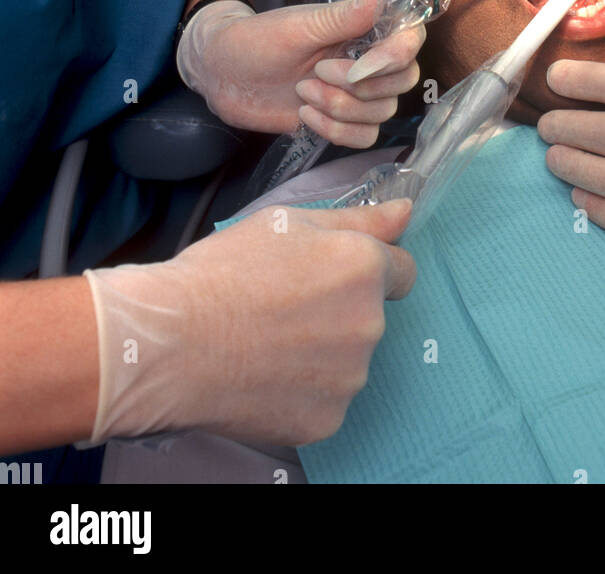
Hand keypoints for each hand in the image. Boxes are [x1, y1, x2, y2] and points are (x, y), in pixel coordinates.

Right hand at [85, 198, 415, 445]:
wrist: (171, 343)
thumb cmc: (222, 273)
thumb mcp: (287, 222)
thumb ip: (357, 219)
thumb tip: (405, 211)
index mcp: (364, 268)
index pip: (402, 270)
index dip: (367, 268)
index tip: (333, 275)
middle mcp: (369, 324)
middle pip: (370, 315)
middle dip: (340, 310)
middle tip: (283, 304)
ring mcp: (350, 378)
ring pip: (348, 359)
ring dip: (323, 351)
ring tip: (266, 340)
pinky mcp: (326, 419)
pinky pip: (326, 399)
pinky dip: (302, 390)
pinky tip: (263, 373)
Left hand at [177, 0, 424, 139]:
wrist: (222, 75)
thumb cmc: (256, 40)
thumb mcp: (299, 26)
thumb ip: (344, 16)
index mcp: (361, 29)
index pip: (410, 41)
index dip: (394, 57)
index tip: (358, 66)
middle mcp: (367, 60)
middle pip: (403, 81)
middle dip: (359, 87)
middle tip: (315, 74)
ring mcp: (355, 93)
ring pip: (383, 112)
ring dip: (341, 109)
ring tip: (302, 92)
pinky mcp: (341, 120)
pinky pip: (364, 137)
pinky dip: (336, 131)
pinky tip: (304, 116)